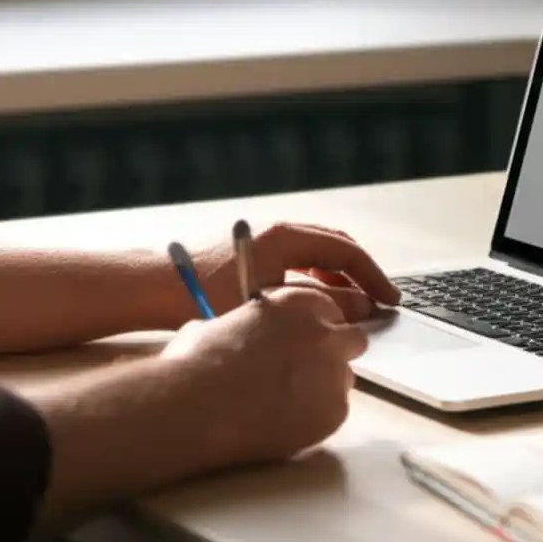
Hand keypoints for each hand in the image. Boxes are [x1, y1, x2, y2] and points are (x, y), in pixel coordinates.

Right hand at [30, 285, 367, 523]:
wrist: (191, 409)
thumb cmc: (194, 363)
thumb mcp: (219, 323)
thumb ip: (250, 325)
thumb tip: (242, 333)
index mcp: (298, 303)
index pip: (330, 310)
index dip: (315, 328)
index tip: (302, 342)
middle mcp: (325, 333)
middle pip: (352, 341)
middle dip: (333, 354)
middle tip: (304, 373)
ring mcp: (334, 373)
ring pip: (344, 380)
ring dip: (324, 387)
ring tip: (285, 404)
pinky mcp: (334, 412)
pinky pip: (335, 413)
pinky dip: (316, 418)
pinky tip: (283, 423)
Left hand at [191, 223, 400, 321]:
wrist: (153, 286)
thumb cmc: (203, 295)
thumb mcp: (271, 306)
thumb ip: (320, 307)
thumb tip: (358, 310)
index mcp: (286, 237)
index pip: (346, 251)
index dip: (372, 276)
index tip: (388, 299)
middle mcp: (279, 232)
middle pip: (336, 247)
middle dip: (362, 275)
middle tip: (381, 301)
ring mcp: (267, 239)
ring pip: (319, 254)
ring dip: (340, 278)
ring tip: (356, 306)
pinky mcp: (255, 252)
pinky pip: (300, 260)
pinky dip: (319, 278)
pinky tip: (322, 303)